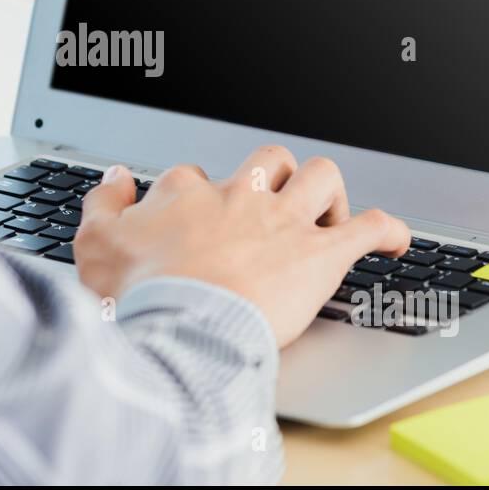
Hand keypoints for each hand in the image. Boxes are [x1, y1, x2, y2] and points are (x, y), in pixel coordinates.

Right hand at [75, 146, 409, 347]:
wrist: (185, 329)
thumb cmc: (141, 295)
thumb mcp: (94, 246)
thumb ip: (102, 205)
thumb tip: (116, 180)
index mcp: (190, 194)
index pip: (195, 178)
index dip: (199, 199)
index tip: (197, 221)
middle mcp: (242, 197)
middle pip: (269, 159)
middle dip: (276, 176)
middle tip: (272, 208)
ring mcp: (284, 222)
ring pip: (322, 177)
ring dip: (329, 194)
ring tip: (327, 217)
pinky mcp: (321, 255)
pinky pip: (370, 228)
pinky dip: (388, 230)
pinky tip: (394, 239)